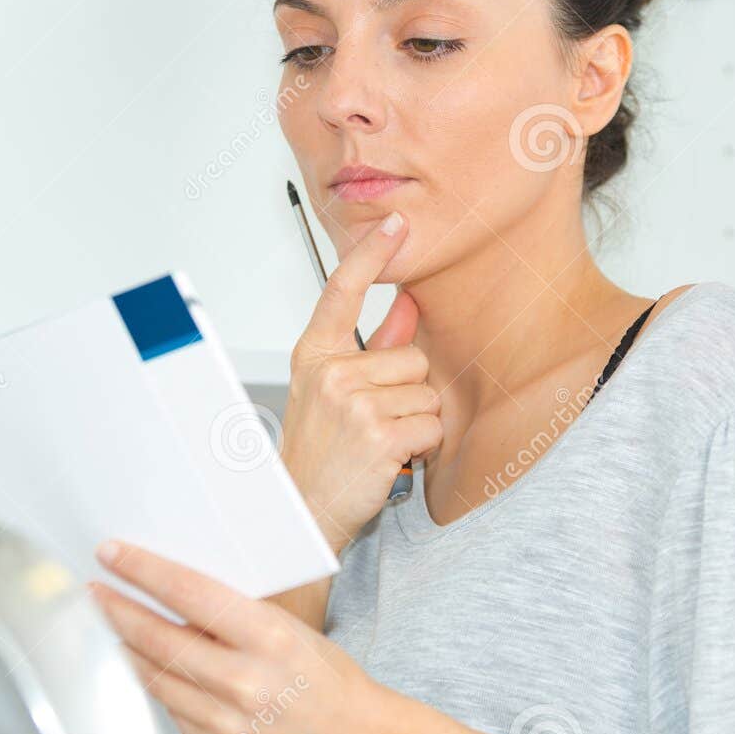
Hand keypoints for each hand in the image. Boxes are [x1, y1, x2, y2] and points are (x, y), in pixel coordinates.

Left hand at [90, 540, 390, 733]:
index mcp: (269, 638)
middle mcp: (245, 682)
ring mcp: (226, 722)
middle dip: (117, 609)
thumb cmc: (323, 677)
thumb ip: (234, 614)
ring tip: (112, 623)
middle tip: (96, 591)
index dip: (143, 570)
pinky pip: (169, 708)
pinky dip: (155, 682)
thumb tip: (173, 588)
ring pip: (153, 677)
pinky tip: (148, 664)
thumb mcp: (289, 629)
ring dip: (126, 646)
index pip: (190, 593)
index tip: (114, 554)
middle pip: (158, 638)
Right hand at [279, 210, 442, 554]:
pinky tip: (391, 459)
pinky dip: (422, 448)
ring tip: (380, 442)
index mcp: (315, 355)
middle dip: (407, 392)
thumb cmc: (319, 452)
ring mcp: (352, 403)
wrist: (303, 511)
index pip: (342, 290)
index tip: (395, 223)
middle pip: (411, 356)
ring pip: (426, 394)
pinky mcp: (378, 434)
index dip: (371, 253)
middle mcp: (330, 373)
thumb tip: (408, 302)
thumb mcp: (333, 390)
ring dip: (416, 422)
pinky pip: (431, 426)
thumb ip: (374, 345)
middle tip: (374, 422)